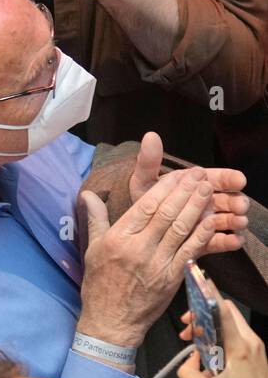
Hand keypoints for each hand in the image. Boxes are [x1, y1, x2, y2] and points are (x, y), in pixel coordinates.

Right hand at [77, 168, 222, 348]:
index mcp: (117, 239)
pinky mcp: (171, 277)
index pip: (145, 206)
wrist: (111, 322)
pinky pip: (190, 250)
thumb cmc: (99, 285)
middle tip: (199, 175)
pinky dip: (201, 233)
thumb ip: (95, 219)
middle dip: (185, 191)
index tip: (176, 174)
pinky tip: (211, 220)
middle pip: (166, 213)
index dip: (164, 188)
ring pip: (181, 229)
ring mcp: (157, 264)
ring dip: (197, 207)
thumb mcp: (92, 249)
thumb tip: (88, 194)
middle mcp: (138, 249)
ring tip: (207, 190)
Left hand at [128, 131, 248, 251]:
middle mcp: (206, 202)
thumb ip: (149, 161)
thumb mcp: (144, 180)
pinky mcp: (204, 241)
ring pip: (227, 220)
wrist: (136, 228)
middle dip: (237, 201)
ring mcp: (207, 222)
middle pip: (228, 199)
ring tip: (240, 222)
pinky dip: (229, 241)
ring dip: (236, 221)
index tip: (239, 180)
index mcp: (196, 184)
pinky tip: (235, 241)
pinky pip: (219, 241)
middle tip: (240, 205)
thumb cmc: (145, 199)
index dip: (231, 178)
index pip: (219, 178)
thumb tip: (150, 135)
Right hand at [179, 300, 267, 377]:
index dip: (209, 294)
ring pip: (231, 319)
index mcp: (239, 348)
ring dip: (210, 321)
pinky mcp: (256, 349)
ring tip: (193, 338)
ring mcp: (256, 344)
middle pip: (226, 310)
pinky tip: (208, 345)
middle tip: (186, 326)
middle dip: (203, 310)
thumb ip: (188, 370)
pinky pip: (236, 330)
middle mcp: (250, 341)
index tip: (197, 281)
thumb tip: (191, 356)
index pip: (223, 311)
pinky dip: (219, 330)